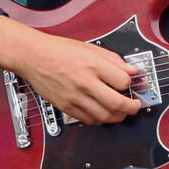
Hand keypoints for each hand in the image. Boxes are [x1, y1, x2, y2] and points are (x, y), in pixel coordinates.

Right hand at [13, 31, 142, 124]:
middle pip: (117, 103)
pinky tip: (103, 113)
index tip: (130, 84)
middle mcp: (84, 82)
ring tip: (121, 112)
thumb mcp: (90, 48)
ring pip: (104, 116)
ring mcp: (75, 97)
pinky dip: (100, 120)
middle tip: (135, 106)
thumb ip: (113, 59)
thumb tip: (131, 70)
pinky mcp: (66, 107)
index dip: (130, 84)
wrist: (33, 57)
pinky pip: (89, 120)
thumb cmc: (59, 51)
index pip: (123, 82)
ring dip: (118, 117)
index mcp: (92, 64)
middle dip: (132, 107)